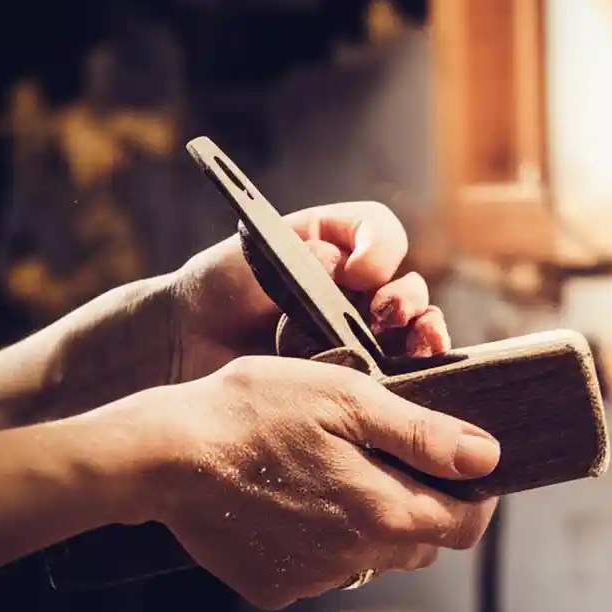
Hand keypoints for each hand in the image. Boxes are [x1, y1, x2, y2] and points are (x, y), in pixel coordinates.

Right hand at [140, 354, 499, 609]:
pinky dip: (322, 537)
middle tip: (393, 454)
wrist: (163, 454)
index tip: (467, 467)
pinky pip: (321, 566)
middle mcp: (356, 558)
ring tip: (336, 468)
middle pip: (421, 541)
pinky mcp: (274, 586)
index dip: (477, 497)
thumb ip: (423, 434)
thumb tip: (488, 456)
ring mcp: (312, 578)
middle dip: (422, 503)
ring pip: (372, 554)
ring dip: (371, 520)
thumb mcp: (349, 399)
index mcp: (384, 513)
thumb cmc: (257, 410)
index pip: (466, 527)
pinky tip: (293, 496)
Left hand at [167, 201, 448, 382]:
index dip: (381, 249)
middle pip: (410, 287)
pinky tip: (415, 376)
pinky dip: (415, 373)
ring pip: (417, 331)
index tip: (357, 272)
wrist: (186, 341)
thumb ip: (307, 253)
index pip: (382, 233)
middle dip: (408, 300)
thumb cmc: (220, 284)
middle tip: (386, 316)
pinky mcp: (359, 378)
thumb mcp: (259, 248)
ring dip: (426, 335)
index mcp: (340, 245)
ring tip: (419, 347)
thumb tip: (347, 266)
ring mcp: (364, 335)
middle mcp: (361, 288)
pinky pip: (400, 373)